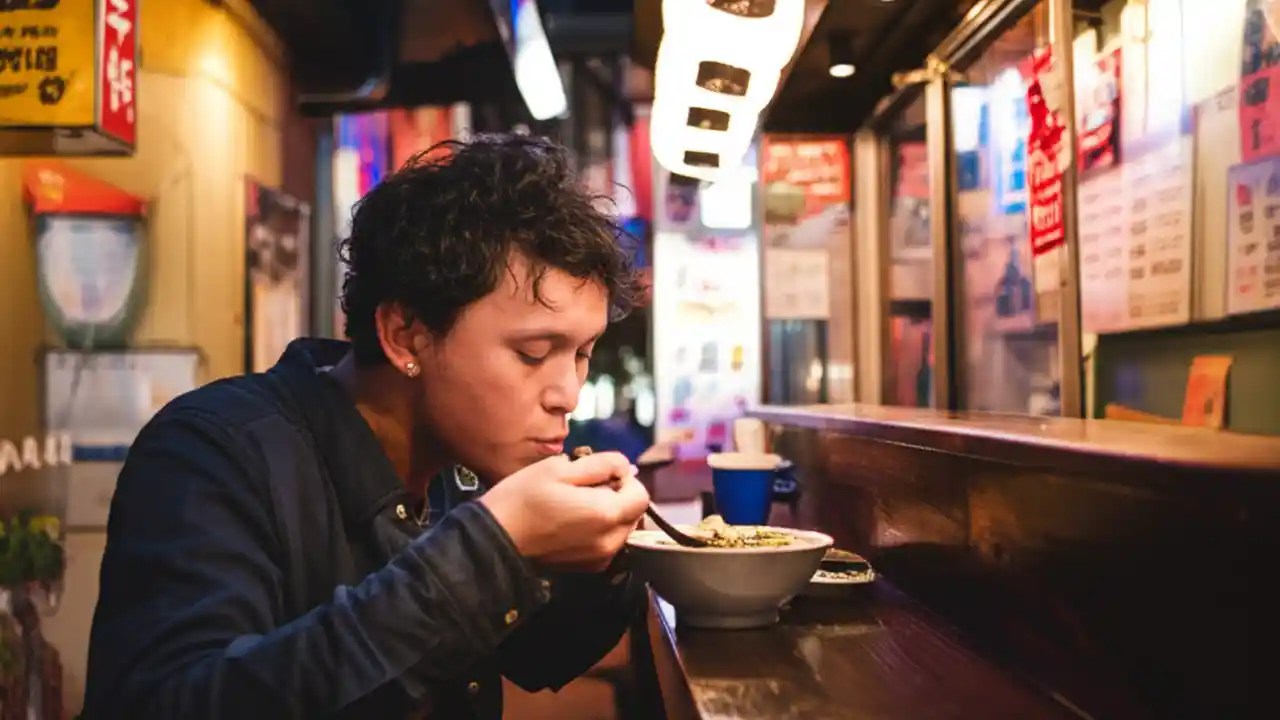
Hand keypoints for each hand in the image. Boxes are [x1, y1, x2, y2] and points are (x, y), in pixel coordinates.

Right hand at [479, 451, 648, 571]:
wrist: (495, 539)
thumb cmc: (523, 499)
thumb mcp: (559, 468)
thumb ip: (600, 465)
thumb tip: (624, 465)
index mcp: (606, 514)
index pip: (641, 494)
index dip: (626, 479)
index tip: (603, 473)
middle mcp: (610, 541)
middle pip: (633, 513)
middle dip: (619, 496)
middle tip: (586, 487)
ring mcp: (599, 558)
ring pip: (621, 528)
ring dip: (609, 514)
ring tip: (576, 504)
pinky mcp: (588, 568)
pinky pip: (607, 543)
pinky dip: (598, 531)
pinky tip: (571, 522)